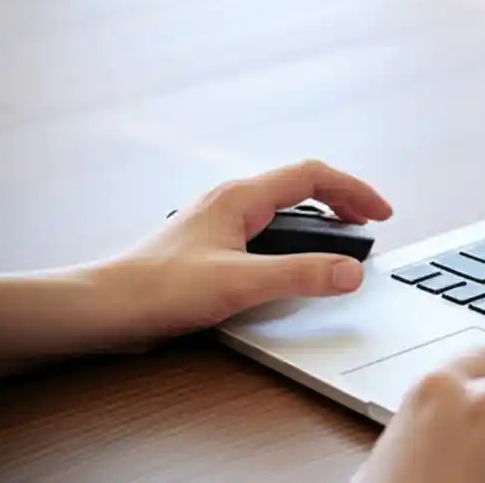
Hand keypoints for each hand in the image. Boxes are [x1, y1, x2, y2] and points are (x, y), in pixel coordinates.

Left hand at [0, 160, 391, 382]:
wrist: (102, 308)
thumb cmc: (158, 290)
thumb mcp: (241, 284)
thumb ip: (301, 276)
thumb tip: (351, 271)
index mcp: (240, 197)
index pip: (312, 175)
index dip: (354, 191)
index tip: (381, 214)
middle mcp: (230, 201)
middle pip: (300, 185)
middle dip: (342, 200)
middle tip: (370, 223)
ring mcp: (219, 223)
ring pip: (282, 207)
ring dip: (319, 218)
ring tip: (342, 240)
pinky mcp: (210, 247)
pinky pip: (266, 229)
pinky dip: (296, 236)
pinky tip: (294, 262)